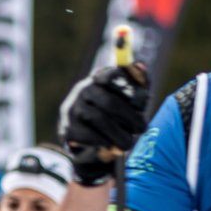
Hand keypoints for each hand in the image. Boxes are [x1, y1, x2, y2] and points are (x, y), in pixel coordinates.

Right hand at [57, 65, 150, 186]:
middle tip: (142, 129)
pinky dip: (103, 142)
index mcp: (98, 78)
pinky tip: (111, 145)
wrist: (84, 139)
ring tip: (129, 143)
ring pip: (99, 119)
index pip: (112, 75)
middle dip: (130, 118)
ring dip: (118, 134)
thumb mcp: (127, 97)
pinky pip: (88, 135)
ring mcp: (72, 109)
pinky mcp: (68, 128)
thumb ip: (138, 82)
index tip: (143, 102)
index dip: (128, 86)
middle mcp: (82, 90)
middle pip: (109, 102)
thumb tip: (140, 66)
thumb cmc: (112, 115)